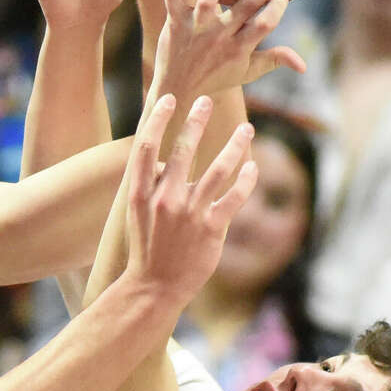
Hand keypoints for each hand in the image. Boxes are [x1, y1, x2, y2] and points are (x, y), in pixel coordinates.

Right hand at [123, 96, 257, 312]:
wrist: (153, 289)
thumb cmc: (146, 252)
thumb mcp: (137, 217)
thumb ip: (151, 189)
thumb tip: (166, 164)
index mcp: (141, 195)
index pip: (147, 147)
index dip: (158, 120)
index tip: (169, 101)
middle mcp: (165, 199)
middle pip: (184, 150)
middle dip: (197, 120)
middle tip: (207, 101)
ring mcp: (189, 214)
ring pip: (218, 168)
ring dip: (235, 144)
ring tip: (247, 129)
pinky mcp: (211, 229)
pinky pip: (235, 196)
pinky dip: (246, 179)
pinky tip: (252, 166)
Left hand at [153, 0, 306, 100]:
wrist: (177, 89)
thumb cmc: (217, 77)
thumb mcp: (247, 73)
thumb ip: (274, 61)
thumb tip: (303, 65)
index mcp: (238, 48)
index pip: (264, 25)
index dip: (277, 7)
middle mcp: (218, 37)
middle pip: (245, 6)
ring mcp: (195, 28)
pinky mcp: (175, 21)